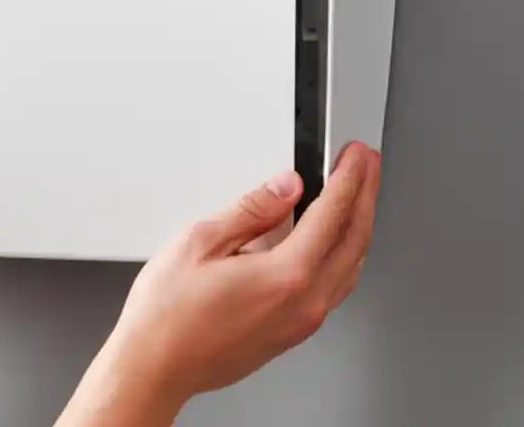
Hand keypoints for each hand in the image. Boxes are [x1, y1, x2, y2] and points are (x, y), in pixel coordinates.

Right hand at [59, 143, 381, 425]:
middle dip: (365, 197)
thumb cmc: (167, 316)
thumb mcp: (199, 242)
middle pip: (354, 240)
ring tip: (355, 199)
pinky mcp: (291, 334)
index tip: (355, 157)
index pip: (333, 214)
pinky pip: (334, 289)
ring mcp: (301, 323)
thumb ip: (250, 211)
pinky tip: (330, 245)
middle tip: (367, 167)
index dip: (350, 178)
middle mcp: (304, 303)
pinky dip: (342, 256)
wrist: (155, 366)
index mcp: (286, 276)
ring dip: (358, 227)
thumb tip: (284, 187)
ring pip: (350, 267)